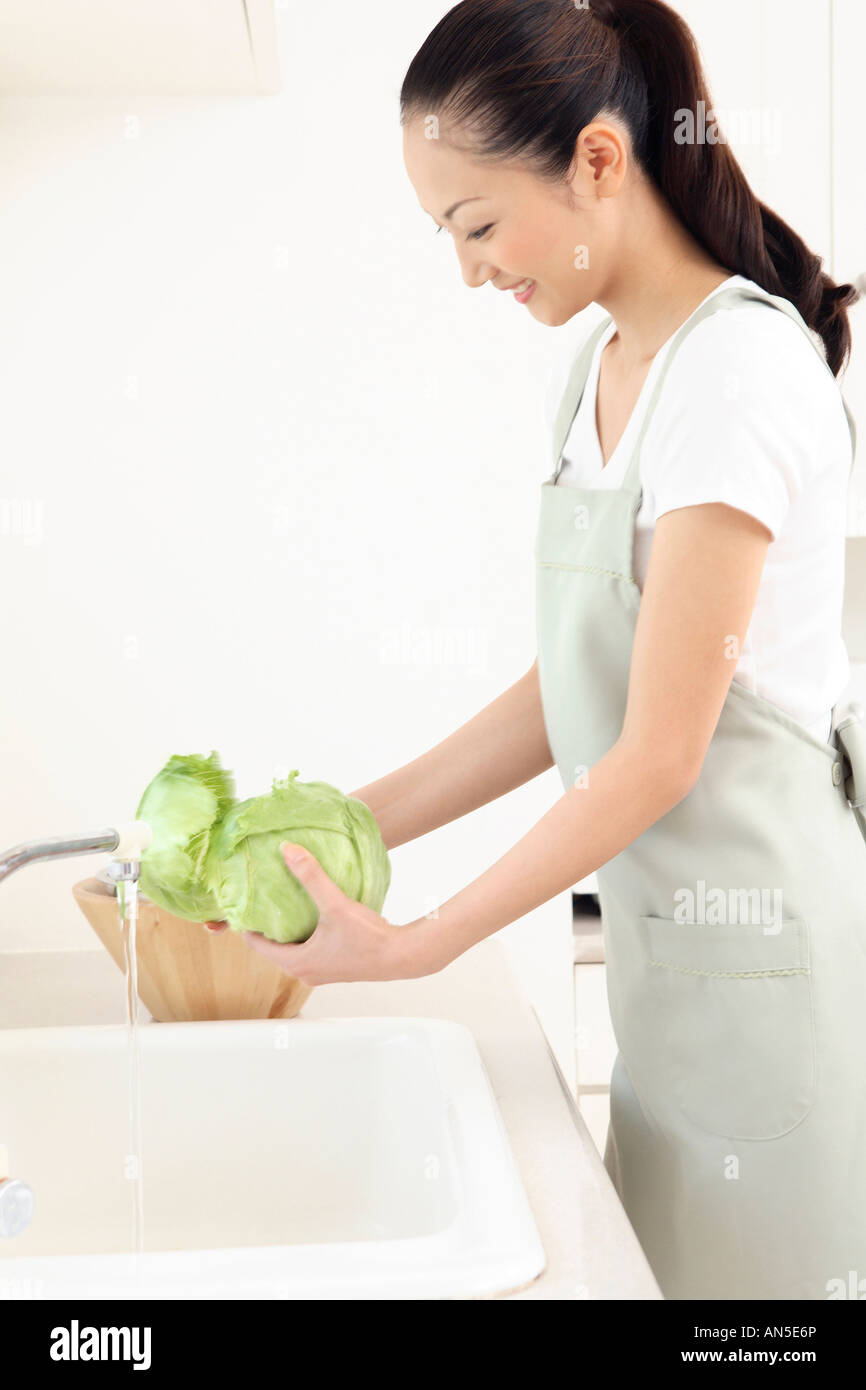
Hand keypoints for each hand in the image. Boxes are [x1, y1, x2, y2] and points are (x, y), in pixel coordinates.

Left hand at [205, 842, 441, 984]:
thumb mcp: (335, 904)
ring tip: (282, 906)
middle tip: (259, 901)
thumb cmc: (369, 938)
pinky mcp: (336, 967)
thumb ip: (311, 877)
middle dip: (267, 926)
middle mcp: (305, 973)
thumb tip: (287, 851)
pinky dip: (305, 935)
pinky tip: (313, 915)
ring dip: (287, 932)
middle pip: (274, 948)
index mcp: (297, 963)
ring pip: (293, 950)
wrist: (403, 956)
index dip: (246, 925)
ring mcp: (322, 972)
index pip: (257, 946)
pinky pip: (310, 951)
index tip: (241, 905)